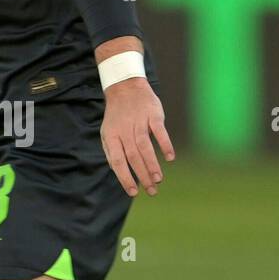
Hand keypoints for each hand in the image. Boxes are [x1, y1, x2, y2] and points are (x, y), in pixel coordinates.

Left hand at [100, 77, 174, 196]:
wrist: (125, 87)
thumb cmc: (117, 116)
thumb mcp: (108, 133)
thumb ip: (112, 152)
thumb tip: (119, 172)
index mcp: (112, 137)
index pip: (117, 161)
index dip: (125, 177)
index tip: (134, 192)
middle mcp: (124, 130)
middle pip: (133, 157)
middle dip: (143, 175)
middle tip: (152, 190)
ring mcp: (139, 122)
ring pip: (145, 146)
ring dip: (152, 164)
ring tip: (159, 179)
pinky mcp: (152, 114)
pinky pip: (159, 131)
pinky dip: (164, 144)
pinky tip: (170, 157)